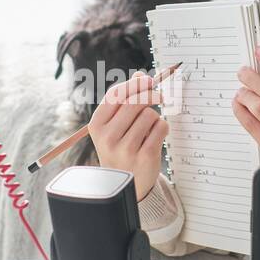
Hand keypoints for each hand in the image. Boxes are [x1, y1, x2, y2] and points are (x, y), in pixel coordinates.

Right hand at [87, 70, 167, 201]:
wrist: (124, 184)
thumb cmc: (120, 148)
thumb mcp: (115, 126)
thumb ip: (125, 100)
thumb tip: (141, 75)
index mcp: (97, 125)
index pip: (116, 94)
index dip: (134, 84)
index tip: (147, 81)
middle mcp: (108, 137)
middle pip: (134, 102)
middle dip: (150, 95)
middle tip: (160, 96)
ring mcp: (125, 148)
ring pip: (150, 114)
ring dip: (155, 116)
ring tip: (149, 128)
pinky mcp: (144, 156)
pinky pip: (160, 127)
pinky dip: (162, 128)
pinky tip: (156, 136)